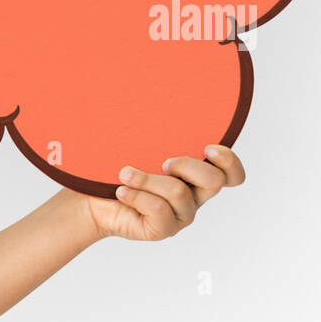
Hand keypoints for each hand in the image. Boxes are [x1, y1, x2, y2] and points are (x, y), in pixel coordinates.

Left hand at [81, 145, 245, 241]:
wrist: (87, 199)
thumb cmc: (114, 168)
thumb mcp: (139, 144)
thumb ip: (160, 130)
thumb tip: (162, 92)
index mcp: (197, 176)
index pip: (233, 175)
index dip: (229, 162)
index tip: (207, 147)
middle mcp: (195, 197)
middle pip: (214, 181)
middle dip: (187, 165)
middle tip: (162, 162)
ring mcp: (179, 216)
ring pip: (178, 192)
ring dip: (147, 179)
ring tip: (124, 174)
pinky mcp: (162, 230)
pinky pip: (158, 210)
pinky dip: (137, 196)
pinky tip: (121, 191)